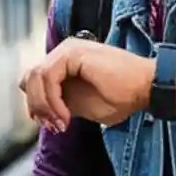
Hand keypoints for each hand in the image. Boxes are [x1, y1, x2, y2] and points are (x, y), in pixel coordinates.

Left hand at [18, 37, 153, 130]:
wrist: (146, 88)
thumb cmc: (122, 96)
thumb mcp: (82, 105)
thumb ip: (61, 100)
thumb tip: (41, 108)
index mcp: (66, 61)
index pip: (35, 80)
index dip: (36, 103)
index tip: (49, 124)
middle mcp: (64, 51)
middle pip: (30, 78)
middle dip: (36, 106)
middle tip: (52, 126)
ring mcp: (67, 49)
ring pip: (35, 78)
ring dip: (44, 106)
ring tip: (60, 123)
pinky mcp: (72, 53)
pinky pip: (48, 78)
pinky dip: (52, 100)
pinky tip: (65, 115)